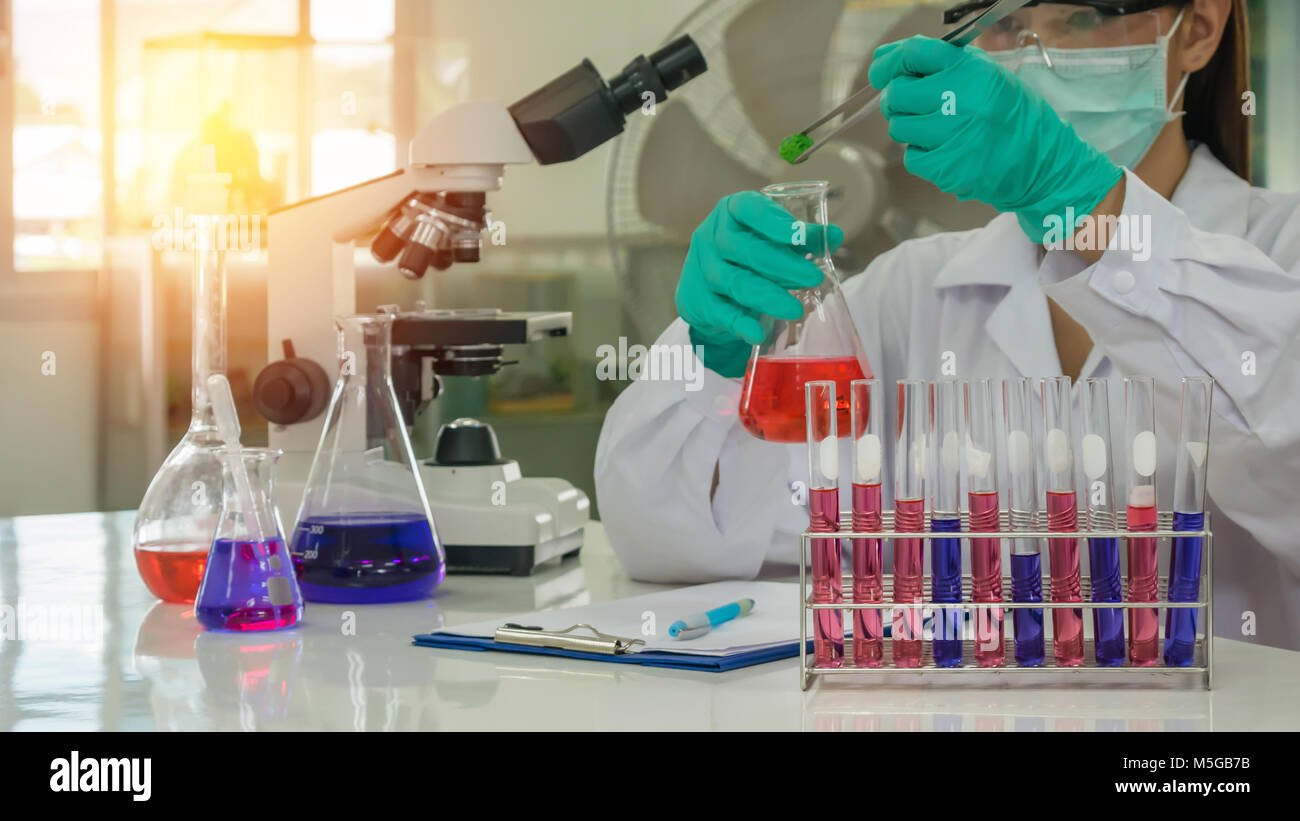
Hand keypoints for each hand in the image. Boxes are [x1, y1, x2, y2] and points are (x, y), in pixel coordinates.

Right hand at [677, 191, 843, 377]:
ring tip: (795, 309)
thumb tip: (834, 236)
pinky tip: (758, 333)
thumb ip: (802, 238)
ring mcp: (701, 269)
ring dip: (767, 296)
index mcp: (731, 211)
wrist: (708, 287)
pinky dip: (740, 324)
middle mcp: (711, 236)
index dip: (777, 222)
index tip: (804, 237)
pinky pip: (720, 312)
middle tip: (814, 277)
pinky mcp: (698, 300)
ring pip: (735, 282)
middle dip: (782, 265)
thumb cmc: (748, 255)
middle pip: (745, 249)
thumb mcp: (772, 240)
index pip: (751, 210)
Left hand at [868, 35, 1122, 241]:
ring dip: (910, 129)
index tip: (881, 72)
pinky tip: (946, 151)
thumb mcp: (986, 76)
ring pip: (899, 127)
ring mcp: (952, 135)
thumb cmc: (1009, 115)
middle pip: (898, 93)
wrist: (1042, 162)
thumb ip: (941, 64)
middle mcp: (960, 99)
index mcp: (971, 70)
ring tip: (939, 130)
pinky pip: (912, 157)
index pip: (913, 53)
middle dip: (897, 100)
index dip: (889, 62)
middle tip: (914, 107)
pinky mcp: (947, 167)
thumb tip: (886, 58)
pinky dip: (922, 155)